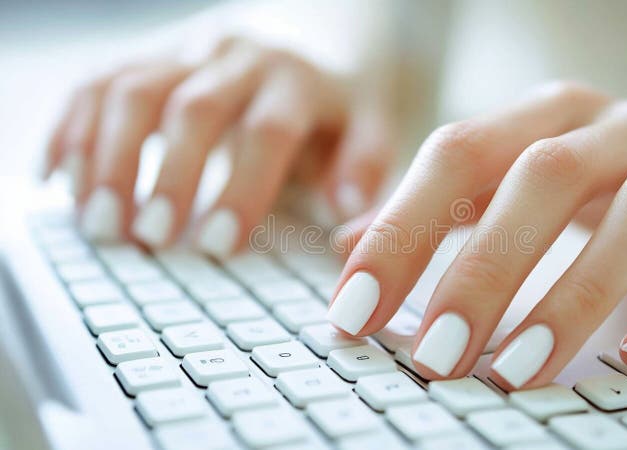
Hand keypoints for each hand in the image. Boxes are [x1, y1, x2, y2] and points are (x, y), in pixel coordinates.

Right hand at [44, 36, 393, 257]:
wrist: (307, 34)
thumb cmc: (334, 104)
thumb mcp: (369, 130)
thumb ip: (365, 175)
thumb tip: (345, 228)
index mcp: (300, 80)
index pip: (269, 131)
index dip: (243, 188)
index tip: (218, 245)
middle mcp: (241, 57)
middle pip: (194, 108)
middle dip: (168, 177)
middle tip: (148, 238)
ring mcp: (189, 51)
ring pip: (134, 89)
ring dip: (108, 158)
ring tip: (98, 225)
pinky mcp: (152, 54)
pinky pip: (97, 82)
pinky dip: (72, 130)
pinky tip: (58, 180)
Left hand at [326, 82, 626, 389]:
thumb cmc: (617, 186)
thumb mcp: (527, 184)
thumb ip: (446, 210)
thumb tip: (350, 246)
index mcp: (552, 115)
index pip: (459, 153)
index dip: (401, 228)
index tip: (355, 308)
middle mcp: (622, 126)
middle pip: (545, 176)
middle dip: (483, 269)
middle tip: (436, 354)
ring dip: (575, 294)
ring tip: (521, 368)